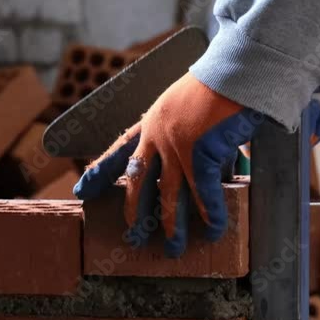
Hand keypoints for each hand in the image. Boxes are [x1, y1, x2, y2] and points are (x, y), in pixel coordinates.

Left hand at [73, 72, 319, 256]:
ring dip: (171, 227)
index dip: (101, 172)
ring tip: (171, 249)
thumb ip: (186, 137)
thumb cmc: (221, 84)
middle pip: (138, 183)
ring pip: (169, 197)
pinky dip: (210, 216)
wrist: (237, 69)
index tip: (82, 189)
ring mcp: (176, 148)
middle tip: (130, 236)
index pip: (119, 150)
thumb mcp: (189, 105)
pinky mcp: (200, 156)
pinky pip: (204, 195)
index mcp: (151, 121)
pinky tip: (212, 231)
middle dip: (134, 213)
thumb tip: (206, 172)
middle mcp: (157, 137)